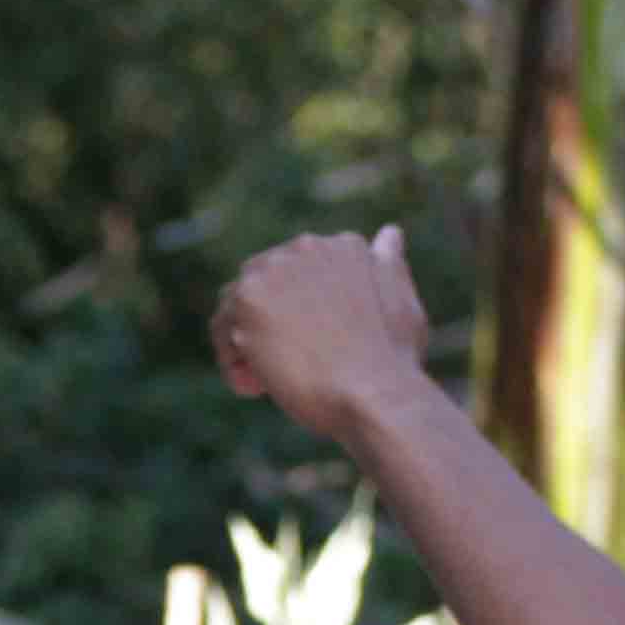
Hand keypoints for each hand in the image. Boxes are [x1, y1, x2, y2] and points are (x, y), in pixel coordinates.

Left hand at [214, 229, 442, 449]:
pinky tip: (257, 387)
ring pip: (238, 305)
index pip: (297, 274)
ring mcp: (275, 268)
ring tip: (269, 382)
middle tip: (284, 370)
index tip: (311, 350)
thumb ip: (389, 267)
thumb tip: (389, 232)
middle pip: (263, 284)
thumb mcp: (402, 303)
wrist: (375, 393)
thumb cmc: (393, 361)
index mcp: (345, 246)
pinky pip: (222, 327)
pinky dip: (233, 361)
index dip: (297, 317)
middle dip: (269, 328)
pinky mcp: (248, 299)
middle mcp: (308, 246)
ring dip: (248, 345)